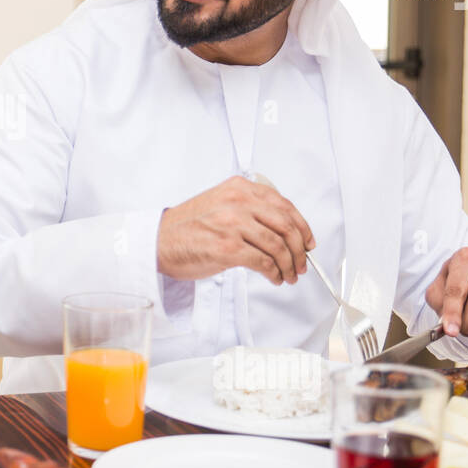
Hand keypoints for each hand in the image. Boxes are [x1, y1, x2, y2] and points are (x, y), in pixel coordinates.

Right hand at [156, 175, 314, 284]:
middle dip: (300, 249)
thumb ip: (249, 209)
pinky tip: (274, 278)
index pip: (284, 205)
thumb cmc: (188, 228)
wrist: (158, 241)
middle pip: (286, 226)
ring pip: (278, 246)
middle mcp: (237, 202)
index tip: (308, 242)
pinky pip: (264, 262)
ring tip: (288, 275)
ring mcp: (232, 224)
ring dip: (289, 265)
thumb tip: (284, 231)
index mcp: (239, 188)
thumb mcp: (220, 204)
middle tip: (302, 264)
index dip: (303, 226)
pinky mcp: (227, 248)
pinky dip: (274, 273)